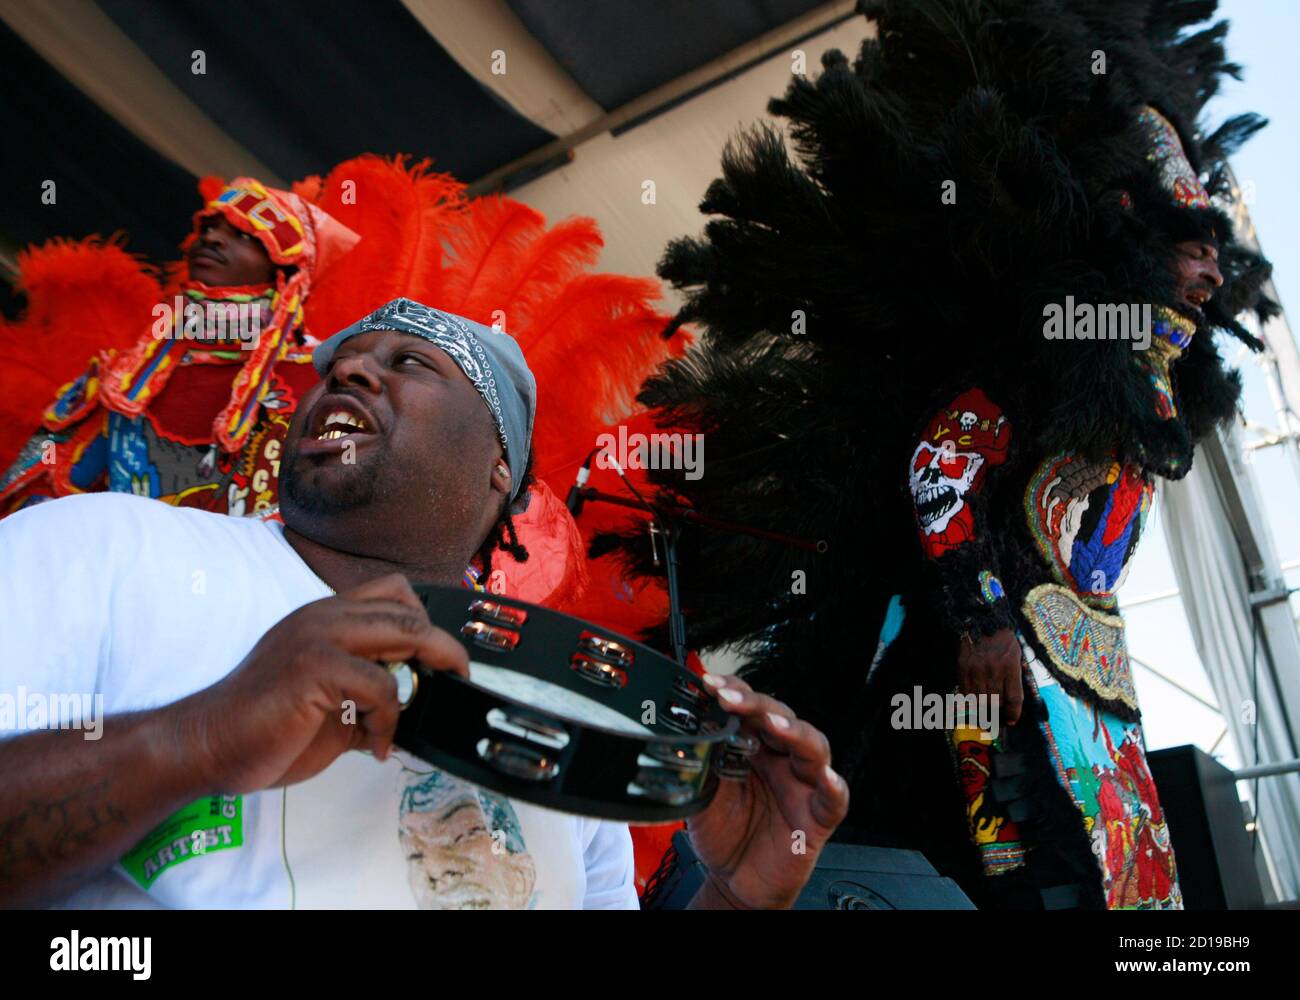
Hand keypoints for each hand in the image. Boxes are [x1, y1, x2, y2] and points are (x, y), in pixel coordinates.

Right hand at [178, 573, 468, 793]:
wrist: (208, 746)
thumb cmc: (266, 727)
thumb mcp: (332, 703)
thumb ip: (371, 692)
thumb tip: (415, 702)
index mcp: (325, 616)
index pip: (393, 592)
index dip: (426, 622)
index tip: (442, 661)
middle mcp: (323, 616)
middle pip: (409, 609)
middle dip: (443, 648)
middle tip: (454, 680)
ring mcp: (317, 636)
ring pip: (404, 635)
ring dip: (419, 683)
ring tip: (398, 724)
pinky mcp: (313, 666)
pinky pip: (380, 684)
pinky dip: (388, 719)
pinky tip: (375, 745)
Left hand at [685, 673, 848, 908]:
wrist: (734, 880)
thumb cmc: (724, 832)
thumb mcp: (703, 793)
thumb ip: (700, 764)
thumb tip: (681, 734)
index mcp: (754, 746)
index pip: (749, 708)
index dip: (734, 692)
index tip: (710, 684)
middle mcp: (781, 758)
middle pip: (780, 718)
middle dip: (757, 704)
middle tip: (731, 698)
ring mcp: (802, 784)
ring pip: (813, 747)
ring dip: (795, 732)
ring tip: (774, 725)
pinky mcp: (818, 817)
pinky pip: (834, 799)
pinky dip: (834, 787)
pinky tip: (826, 778)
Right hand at [956, 627, 1022, 725]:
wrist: (981, 621)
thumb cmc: (1002, 639)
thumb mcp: (1016, 655)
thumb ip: (1014, 677)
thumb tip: (1011, 702)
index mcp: (1011, 666)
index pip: (1014, 698)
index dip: (1013, 714)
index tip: (1012, 720)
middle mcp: (994, 670)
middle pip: (996, 703)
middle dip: (997, 714)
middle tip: (997, 718)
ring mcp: (976, 669)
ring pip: (980, 701)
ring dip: (983, 709)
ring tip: (985, 711)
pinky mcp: (962, 668)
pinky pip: (966, 692)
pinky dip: (970, 700)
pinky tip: (973, 699)